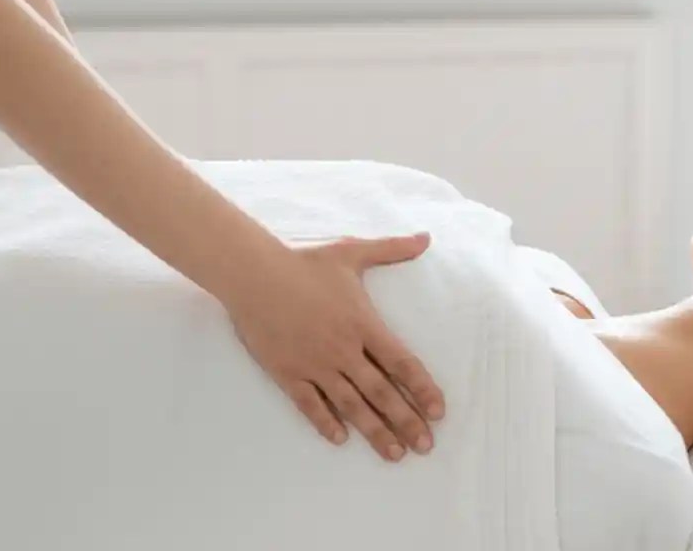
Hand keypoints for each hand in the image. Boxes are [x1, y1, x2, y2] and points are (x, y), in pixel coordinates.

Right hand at [224, 232, 444, 461]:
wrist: (254, 274)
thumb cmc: (305, 262)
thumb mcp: (352, 252)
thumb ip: (392, 249)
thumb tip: (426, 237)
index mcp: (364, 324)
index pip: (402, 363)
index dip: (422, 389)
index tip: (438, 411)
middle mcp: (343, 350)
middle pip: (381, 393)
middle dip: (406, 421)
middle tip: (425, 446)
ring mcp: (315, 365)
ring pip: (351, 406)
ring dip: (374, 431)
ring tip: (394, 454)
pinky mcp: (288, 373)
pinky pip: (310, 405)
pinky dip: (325, 423)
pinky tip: (340, 440)